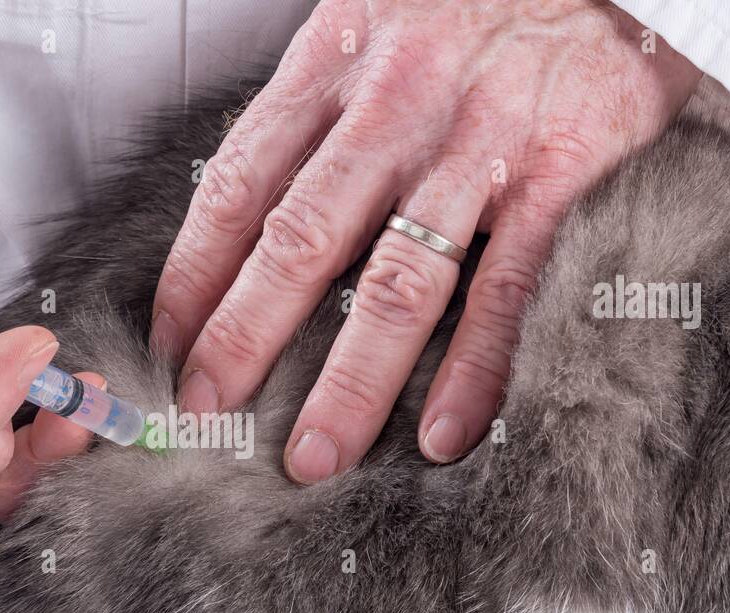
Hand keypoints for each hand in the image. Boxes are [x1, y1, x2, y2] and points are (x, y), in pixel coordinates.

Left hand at [151, 0, 700, 478]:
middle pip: (301, 242)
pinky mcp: (561, 168)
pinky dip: (476, 367)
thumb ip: (318, 110)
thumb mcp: (373, 21)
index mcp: (334, 66)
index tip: (168, 345)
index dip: (193, 275)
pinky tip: (444, 431)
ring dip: (351, 380)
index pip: (238, 187)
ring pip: (399, 279)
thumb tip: (254, 215)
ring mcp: (477, 142)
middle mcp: (394, 107)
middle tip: (209, 414)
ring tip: (315, 453)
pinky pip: (511, 284)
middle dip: (244, 340)